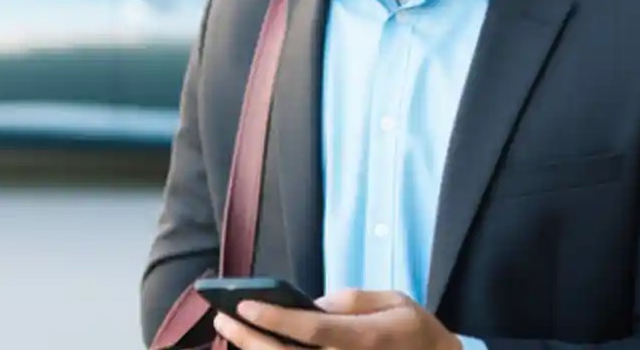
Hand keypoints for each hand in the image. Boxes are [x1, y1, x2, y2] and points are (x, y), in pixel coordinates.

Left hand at [213, 289, 462, 349]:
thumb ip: (352, 300)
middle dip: (249, 338)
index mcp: (368, 339)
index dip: (274, 317)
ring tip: (231, 333)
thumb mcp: (395, 301)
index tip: (243, 303)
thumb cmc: (417, 332)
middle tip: (222, 317)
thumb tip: (309, 304)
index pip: (311, 330)